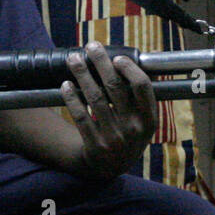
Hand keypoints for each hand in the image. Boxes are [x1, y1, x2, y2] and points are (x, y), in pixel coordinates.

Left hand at [60, 42, 157, 180]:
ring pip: (95, 98)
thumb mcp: (142, 120)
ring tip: (73, 59)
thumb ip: (141, 94)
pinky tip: (66, 85)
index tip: (116, 57)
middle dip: (101, 63)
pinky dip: (72, 98)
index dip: (129, 69)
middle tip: (91, 47)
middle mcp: (133, 129)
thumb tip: (145, 54)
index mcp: (149, 120)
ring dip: (82, 74)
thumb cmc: (126, 133)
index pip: (142, 87)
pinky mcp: (94, 145)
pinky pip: (80, 116)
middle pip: (115, 87)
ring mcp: (114, 138)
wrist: (109, 168)